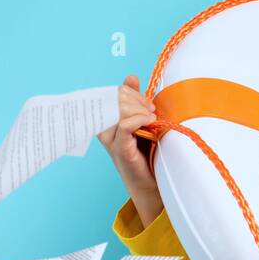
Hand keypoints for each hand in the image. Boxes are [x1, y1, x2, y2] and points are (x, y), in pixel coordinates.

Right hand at [97, 75, 163, 225]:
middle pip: (115, 99)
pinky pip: (125, 126)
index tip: (146, 100)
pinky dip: (139, 120)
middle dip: (136, 99)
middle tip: (151, 109)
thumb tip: (130, 77)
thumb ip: (135, 100)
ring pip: (119, 111)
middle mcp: (105, 129)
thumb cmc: (148, 151)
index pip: (112, 94)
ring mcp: (111, 140)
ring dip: (139, 109)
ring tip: (152, 118)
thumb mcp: (143, 120)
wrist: (153, 182)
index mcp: (108, 120)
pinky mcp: (121, 150)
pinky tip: (151, 122)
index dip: (129, 91)